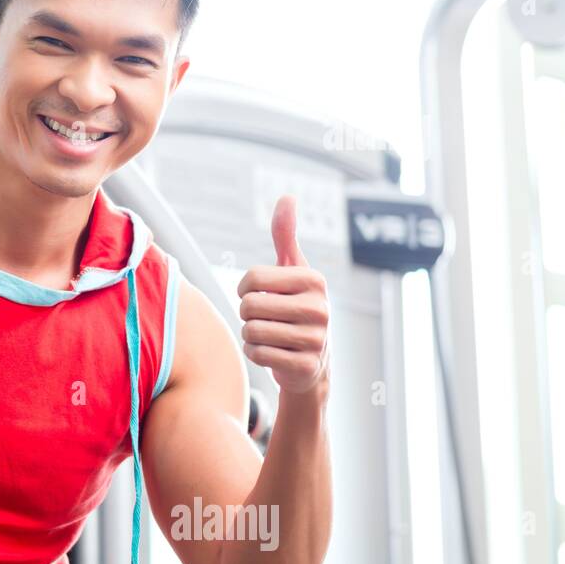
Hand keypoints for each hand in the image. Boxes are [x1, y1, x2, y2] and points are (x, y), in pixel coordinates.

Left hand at [236, 195, 329, 395]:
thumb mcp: (293, 270)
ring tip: (269, 335)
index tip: (258, 294)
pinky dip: (256, 354)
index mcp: (314, 280)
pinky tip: (273, 353)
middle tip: (265, 318)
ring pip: (250, 331)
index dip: (245, 289)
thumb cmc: (295, 306)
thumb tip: (287, 197)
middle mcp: (319, 308)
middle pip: (249, 306)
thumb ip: (286, 236)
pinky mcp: (306, 366)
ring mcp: (316, 339)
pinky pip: (257, 355)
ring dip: (250, 335)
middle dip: (247, 314)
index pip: (252, 279)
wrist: (311, 362)